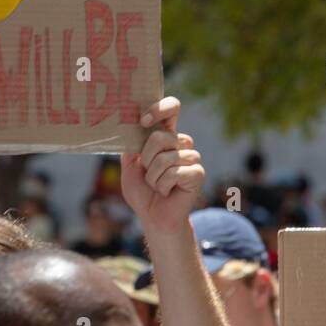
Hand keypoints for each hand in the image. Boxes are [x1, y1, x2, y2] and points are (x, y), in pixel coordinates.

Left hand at [120, 96, 202, 231]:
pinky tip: (167, 191)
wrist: (152, 217)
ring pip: (164, 158)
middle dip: (146, 159)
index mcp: (166, 136)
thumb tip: (128, 128)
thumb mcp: (128, 165)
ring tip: (157, 185)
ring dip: (152, 177)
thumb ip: (130, 145)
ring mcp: (192, 158)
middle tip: (147, 173)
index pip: (171, 109)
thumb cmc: (142, 191)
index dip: (160, 108)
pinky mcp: (197, 173)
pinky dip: (163, 185)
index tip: (144, 120)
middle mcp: (181, 143)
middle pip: (160, 137)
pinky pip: (173, 172)